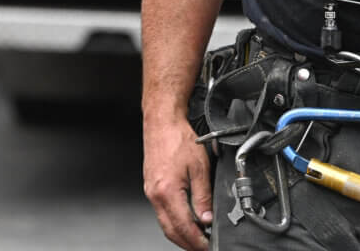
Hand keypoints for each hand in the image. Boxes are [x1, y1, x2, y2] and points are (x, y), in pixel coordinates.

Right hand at [143, 115, 213, 250]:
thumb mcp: (200, 167)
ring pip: (165, 224)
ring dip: (181, 234)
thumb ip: (203, 196)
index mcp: (167, 192)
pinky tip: (186, 221)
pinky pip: (162, 213)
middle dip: (188, 243)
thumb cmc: (178, 138)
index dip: (197, 241)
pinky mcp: (151, 188)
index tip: (208, 246)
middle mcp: (155, 196)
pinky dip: (174, 222)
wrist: (162, 122)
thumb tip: (206, 219)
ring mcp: (151, 193)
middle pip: (171, 231)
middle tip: (204, 247)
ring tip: (198, 238)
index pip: (183, 227)